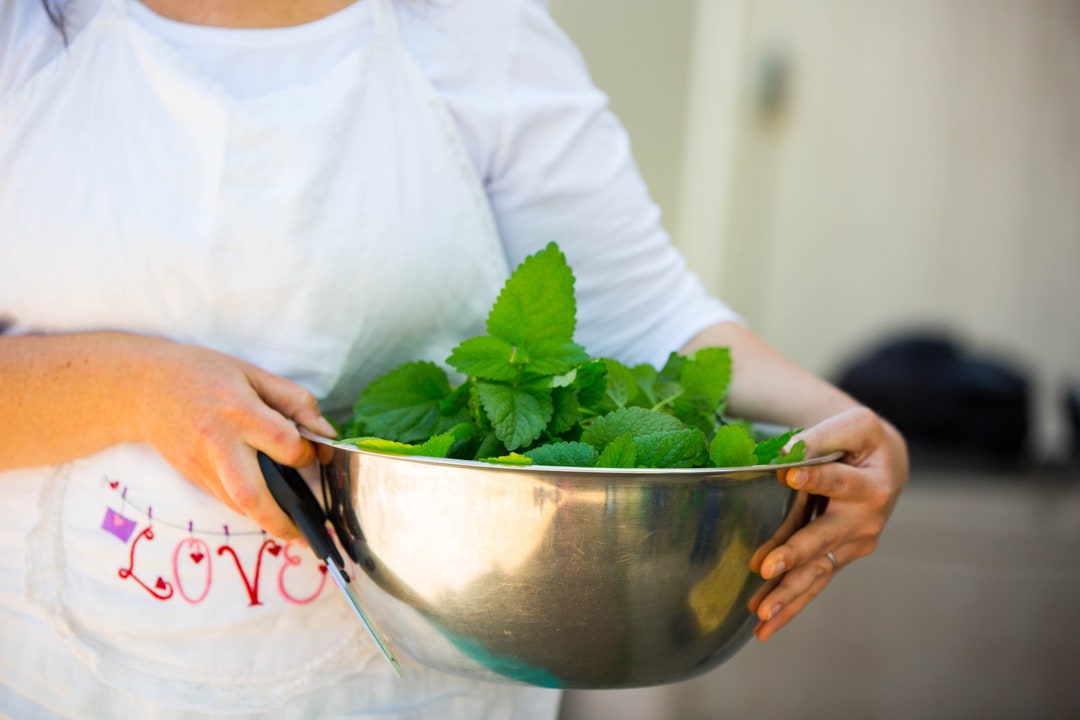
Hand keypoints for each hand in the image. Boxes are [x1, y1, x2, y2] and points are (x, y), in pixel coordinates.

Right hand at [131, 339, 336, 540]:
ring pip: (237, 504)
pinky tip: (266, 507)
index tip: (315, 452)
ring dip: (267, 520)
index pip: (284, 443)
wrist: (146, 386)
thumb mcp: (255, 375)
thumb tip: (326, 433)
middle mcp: (218, 443)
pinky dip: (248, 506)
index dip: (307, 451)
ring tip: (294, 529)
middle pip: (251, 494)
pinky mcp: (192, 476)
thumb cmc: (207, 375)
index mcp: (238, 411)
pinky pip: (225, 499)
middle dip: (281, 520)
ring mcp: (201, 464)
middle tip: (306, 534)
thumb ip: (296, 402)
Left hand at [752, 406, 907, 640]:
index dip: (815, 479)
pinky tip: (764, 628)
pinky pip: (813, 584)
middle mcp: (865, 520)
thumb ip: (821, 437)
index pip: (838, 479)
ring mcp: (853, 545)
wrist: (887, 466)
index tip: (788, 475)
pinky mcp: (839, 559)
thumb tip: (782, 453)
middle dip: (795, 553)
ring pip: (817, 571)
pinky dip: (790, 606)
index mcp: (872, 483)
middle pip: (825, 537)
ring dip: (788, 594)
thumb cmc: (863, 441)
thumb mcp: (853, 426)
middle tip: (767, 567)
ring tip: (761, 614)